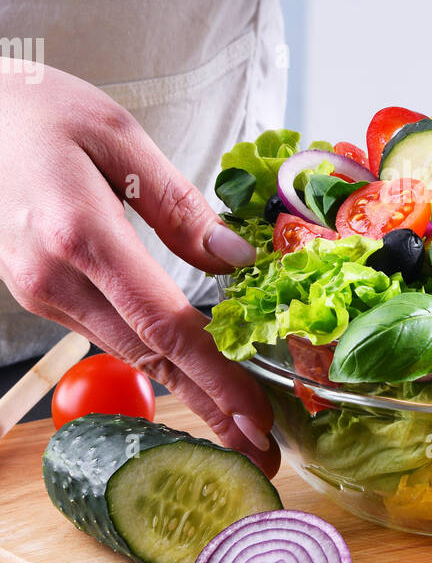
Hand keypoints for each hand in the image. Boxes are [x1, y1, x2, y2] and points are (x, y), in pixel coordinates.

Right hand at [0, 64, 279, 475]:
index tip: (257, 418)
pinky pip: (108, 332)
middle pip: (149, 357)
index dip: (215, 378)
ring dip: (188, 388)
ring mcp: (40, 292)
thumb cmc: (39, 111)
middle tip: (262, 451)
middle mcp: (55, 279)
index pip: (163, 325)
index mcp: (80, 235)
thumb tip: (234, 259)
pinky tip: (192, 372)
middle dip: (211, 407)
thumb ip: (178, 205)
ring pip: (128, 350)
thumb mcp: (119, 137)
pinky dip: (155, 357)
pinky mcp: (37, 293)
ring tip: (239, 422)